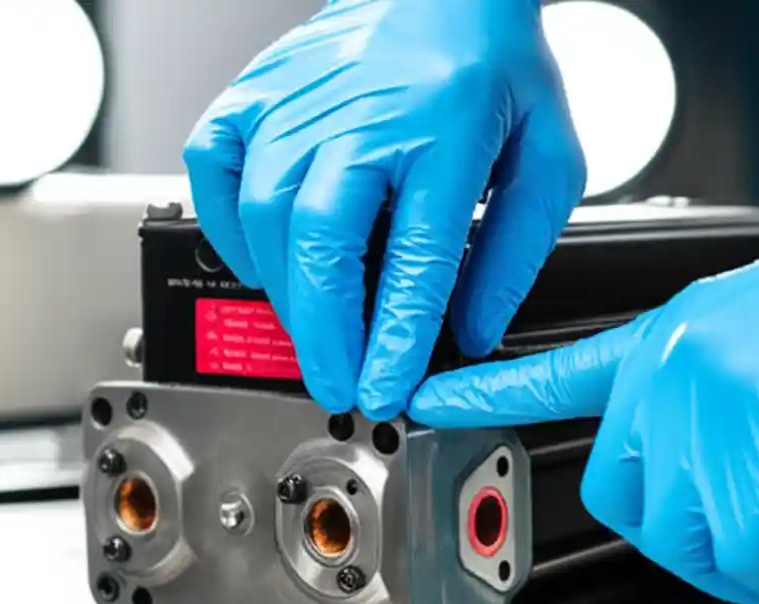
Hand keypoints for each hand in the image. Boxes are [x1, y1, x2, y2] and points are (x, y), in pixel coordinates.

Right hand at [184, 0, 584, 418]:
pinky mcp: (260, 90)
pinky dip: (224, 222)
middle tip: (337, 384)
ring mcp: (301, 100)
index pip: (415, 256)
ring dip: (284, 289)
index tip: (385, 387)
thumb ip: (515, 250)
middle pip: (322, 238)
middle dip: (324, 330)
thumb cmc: (494, 62)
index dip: (394, 336)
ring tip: (313, 333)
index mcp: (447, 130)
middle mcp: (364, 115)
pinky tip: (260, 257)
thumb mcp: (547, 156)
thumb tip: (471, 330)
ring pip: (263, 211)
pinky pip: (211, 163)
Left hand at [410, 104, 758, 603]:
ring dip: (732, 561)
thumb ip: (729, 387)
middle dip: (675, 531)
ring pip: (677, 534)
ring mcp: (714, 404)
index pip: (554, 366)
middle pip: (619, 488)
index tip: (426, 398)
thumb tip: (736, 454)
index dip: (484, 392)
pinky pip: (738, 558)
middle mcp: (677, 365)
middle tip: (738, 533)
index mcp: (678, 327)